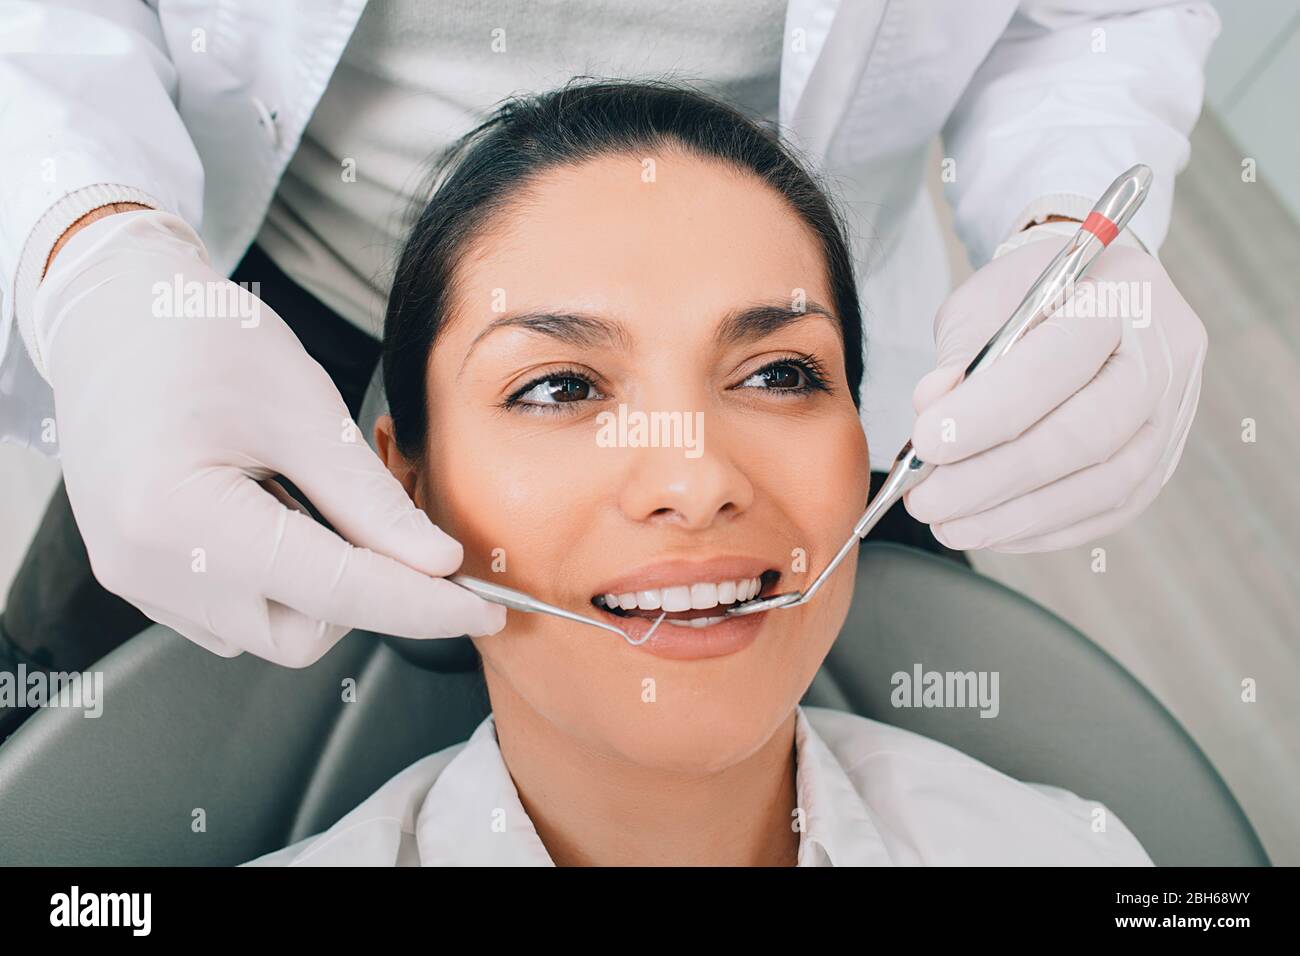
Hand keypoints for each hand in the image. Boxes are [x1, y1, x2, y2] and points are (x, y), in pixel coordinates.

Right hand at [39, 209, 505, 665]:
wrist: (112, 318)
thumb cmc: (198, 339)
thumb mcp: (303, 409)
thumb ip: (371, 501)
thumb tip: (437, 564)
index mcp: (182, 520)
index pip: (336, 593)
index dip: (423, 607)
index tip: (483, 610)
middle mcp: (148, 569)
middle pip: (304, 631)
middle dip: (367, 593)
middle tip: (387, 520)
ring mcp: (138, 581)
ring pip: (272, 630)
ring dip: (320, 586)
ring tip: (304, 494)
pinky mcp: (144, 580)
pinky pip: (235, 615)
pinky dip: (281, 580)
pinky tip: (275, 513)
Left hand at [904, 234, 1206, 551]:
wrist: (1094, 294)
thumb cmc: (1032, 295)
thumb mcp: (986, 300)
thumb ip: (961, 353)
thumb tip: (931, 405)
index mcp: (1123, 296)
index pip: (1054, 365)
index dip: (987, 413)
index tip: (925, 443)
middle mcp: (1163, 358)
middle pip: (1085, 437)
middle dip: (995, 478)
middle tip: (927, 501)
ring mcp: (1172, 415)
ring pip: (1104, 485)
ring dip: (1016, 517)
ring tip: (949, 526)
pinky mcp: (1163, 459)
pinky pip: (1110, 510)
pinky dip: (1044, 530)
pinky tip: (990, 531)